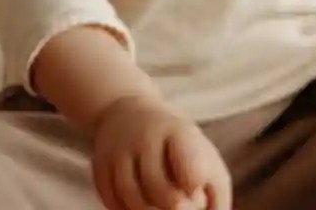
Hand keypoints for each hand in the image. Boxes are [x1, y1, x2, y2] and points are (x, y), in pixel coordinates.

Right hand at [91, 96, 229, 209]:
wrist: (128, 114)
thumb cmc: (179, 148)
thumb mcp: (205, 160)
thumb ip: (216, 198)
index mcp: (178, 132)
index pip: (189, 170)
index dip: (194, 187)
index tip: (194, 186)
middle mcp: (144, 137)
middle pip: (158, 190)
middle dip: (173, 206)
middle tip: (178, 202)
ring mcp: (117, 150)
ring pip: (131, 198)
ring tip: (158, 204)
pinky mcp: (99, 165)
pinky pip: (111, 202)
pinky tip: (138, 204)